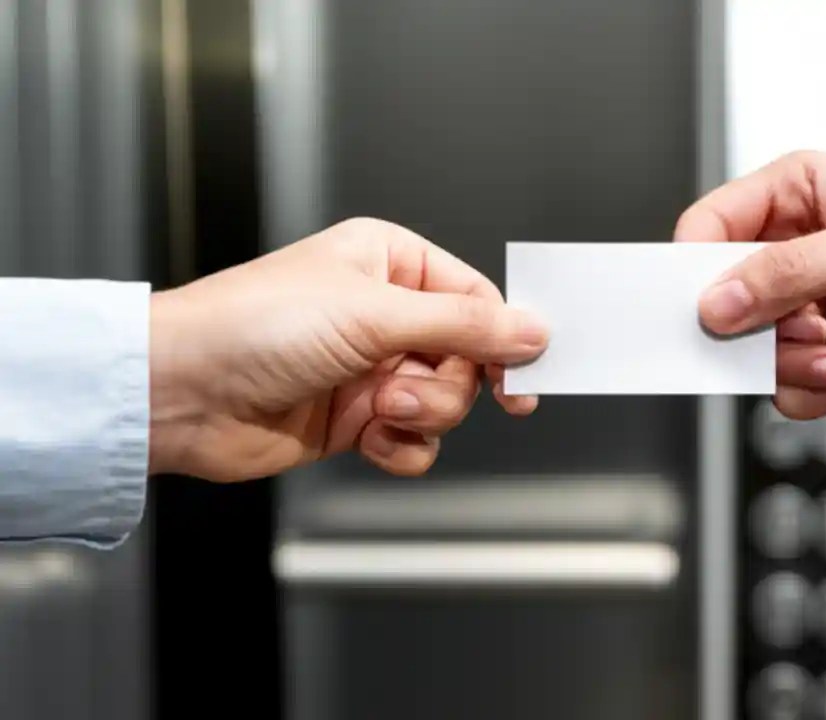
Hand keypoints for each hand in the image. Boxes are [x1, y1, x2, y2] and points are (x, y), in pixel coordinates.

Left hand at [147, 218, 546, 480]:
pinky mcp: (356, 418)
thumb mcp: (374, 314)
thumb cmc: (255, 326)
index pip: (476, 298)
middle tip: (408, 391)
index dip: (502, 338)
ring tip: (376, 411)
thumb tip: (534, 330)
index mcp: (390, 262)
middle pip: (467, 358)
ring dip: (420, 415)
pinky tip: (367, 438)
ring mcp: (371, 368)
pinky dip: (400, 447)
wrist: (182, 392)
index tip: (521, 374)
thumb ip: (464, 326)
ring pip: (445, 402)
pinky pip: (414, 440)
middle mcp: (384, 313)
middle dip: (445, 384)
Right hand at [676, 151, 825, 419]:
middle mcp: (792, 248)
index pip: (708, 225)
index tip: (709, 309)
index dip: (696, 268)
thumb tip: (714, 304)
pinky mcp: (823, 354)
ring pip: (748, 350)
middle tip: (795, 334)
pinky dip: (810, 390)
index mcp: (796, 194)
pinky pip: (781, 385)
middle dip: (751, 329)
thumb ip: (788, 274)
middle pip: (719, 297)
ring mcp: (806, 306)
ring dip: (790, 365)